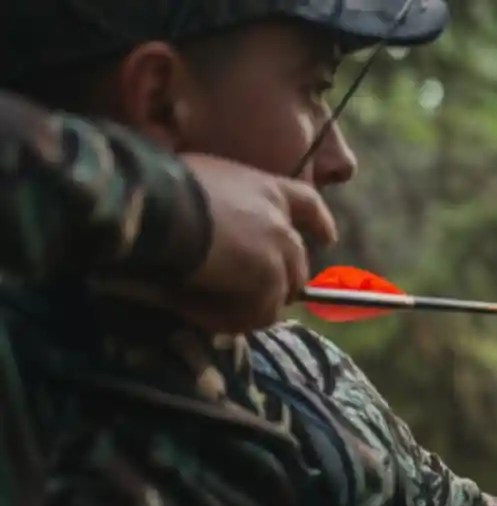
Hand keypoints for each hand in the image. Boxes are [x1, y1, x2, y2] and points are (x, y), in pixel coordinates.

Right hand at [168, 154, 337, 331]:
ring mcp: (279, 251)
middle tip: (235, 297)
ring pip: (275, 297)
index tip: (329, 239)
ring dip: (242, 308)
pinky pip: (254, 315)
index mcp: (266, 188)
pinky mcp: (269, 280)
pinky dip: (225, 319)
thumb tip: (203, 231)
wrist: (157, 206)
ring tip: (200, 307)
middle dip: (273, 285)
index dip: (319, 223)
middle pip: (296, 265)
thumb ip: (218, 207)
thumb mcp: (198, 184)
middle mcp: (280, 219)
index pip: (308, 204)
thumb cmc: (160, 189)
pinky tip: (193, 310)